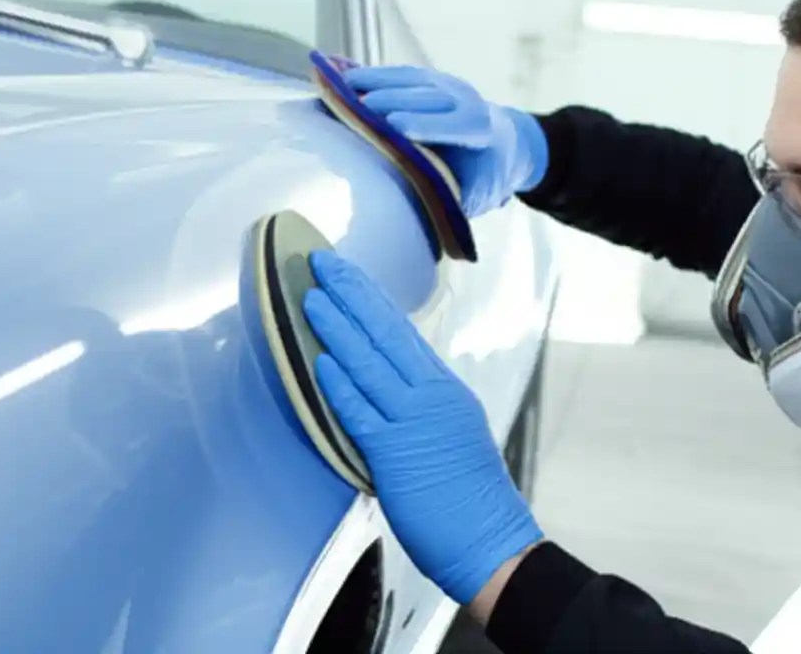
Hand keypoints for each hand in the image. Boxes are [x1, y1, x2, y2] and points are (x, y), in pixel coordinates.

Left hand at [302, 250, 543, 602]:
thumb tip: (388, 385)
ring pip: (369, 364)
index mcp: (444, 389)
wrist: (490, 538)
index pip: (402, 332)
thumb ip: (421, 406)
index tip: (347, 274)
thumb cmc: (468, 495)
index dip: (370, 300)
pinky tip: (319, 361)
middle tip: (321, 261)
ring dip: (336, 328)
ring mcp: (414, 422)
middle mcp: (431, 396)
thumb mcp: (452, 432)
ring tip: (310, 298)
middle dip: (350, 294)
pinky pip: (361, 412)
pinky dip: (339, 385)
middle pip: (385, 333)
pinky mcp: (395, 454)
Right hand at [342, 65, 549, 217]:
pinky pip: (399, 74)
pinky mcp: (429, 79)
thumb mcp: (476, 194)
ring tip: (339, 85)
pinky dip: (372, 75)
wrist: (507, 145)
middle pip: (425, 97)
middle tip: (354, 106)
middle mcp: (465, 100)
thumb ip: (448, 196)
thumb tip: (410, 205)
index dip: (424, 124)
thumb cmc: (485, 177)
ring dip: (373, 82)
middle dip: (391, 100)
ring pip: (408, 80)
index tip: (395, 127)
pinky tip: (344, 76)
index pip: (452, 124)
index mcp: (480, 130)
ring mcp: (447, 85)